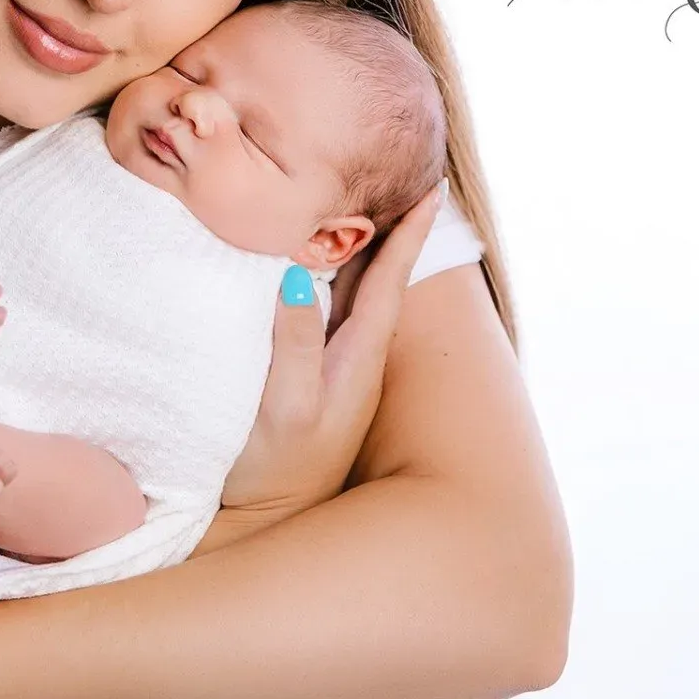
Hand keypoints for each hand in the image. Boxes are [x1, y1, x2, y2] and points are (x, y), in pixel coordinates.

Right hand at [219, 181, 444, 518]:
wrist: (267, 524)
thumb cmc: (275, 471)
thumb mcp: (284, 409)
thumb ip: (293, 346)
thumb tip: (298, 278)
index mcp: (358, 356)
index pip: (390, 278)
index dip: (409, 232)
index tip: (431, 187)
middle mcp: (356, 356)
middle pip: (379, 276)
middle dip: (391, 226)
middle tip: (401, 174)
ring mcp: (337, 368)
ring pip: (357, 291)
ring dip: (364, 248)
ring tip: (369, 202)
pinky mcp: (313, 377)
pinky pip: (331, 308)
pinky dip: (333, 274)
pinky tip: (318, 261)